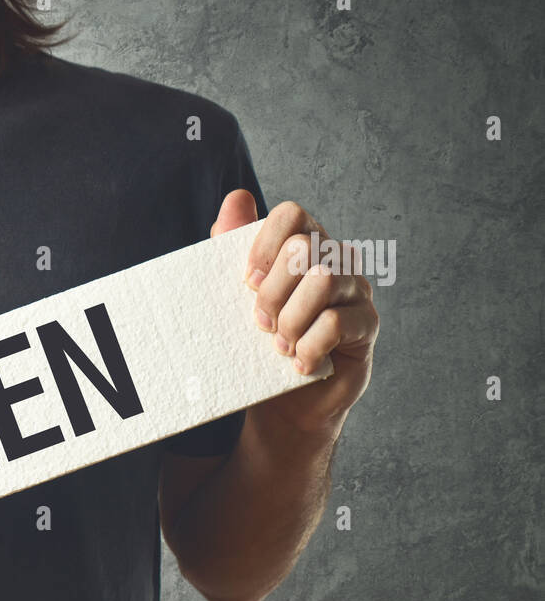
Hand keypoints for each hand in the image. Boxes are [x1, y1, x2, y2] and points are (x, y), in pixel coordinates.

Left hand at [212, 190, 379, 436]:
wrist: (283, 402)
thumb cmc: (261, 342)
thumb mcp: (237, 294)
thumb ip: (232, 245)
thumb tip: (236, 198)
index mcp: (305, 245)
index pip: (292, 215)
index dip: (264, 245)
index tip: (247, 283)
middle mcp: (336, 260)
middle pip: (303, 250)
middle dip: (272, 293)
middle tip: (262, 325)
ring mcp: (356, 291)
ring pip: (322, 282)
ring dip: (290, 321)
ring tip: (280, 346)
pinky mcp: (367, 326)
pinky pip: (336, 323)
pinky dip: (308, 348)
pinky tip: (300, 364)